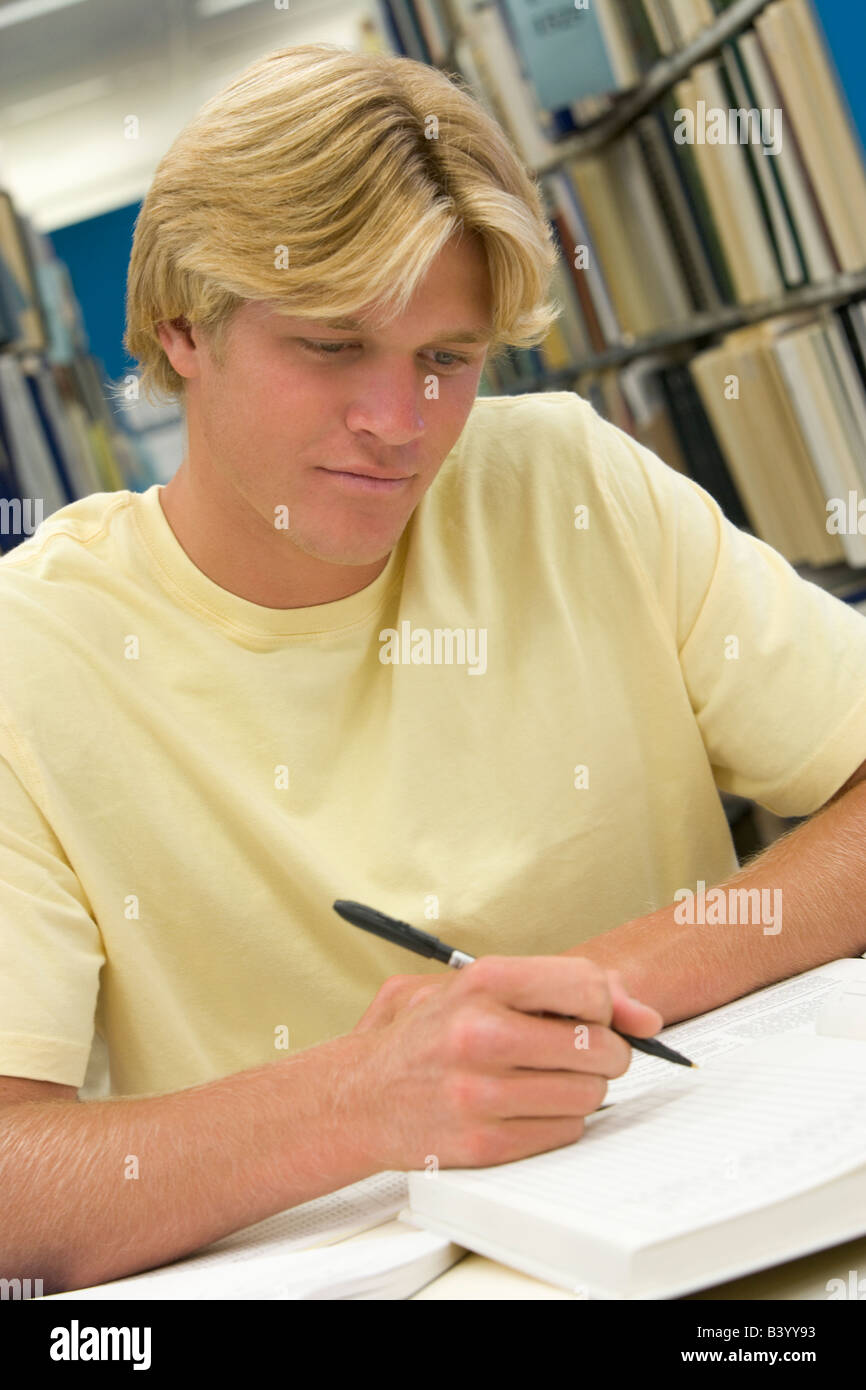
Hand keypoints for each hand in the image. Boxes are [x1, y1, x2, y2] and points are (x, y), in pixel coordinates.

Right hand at [350, 954, 662, 1171]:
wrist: (358, 1097)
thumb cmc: (423, 1036)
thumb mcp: (476, 986)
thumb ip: (561, 986)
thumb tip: (642, 1016)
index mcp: (482, 982)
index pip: (589, 985)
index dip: (606, 1005)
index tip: (598, 1017)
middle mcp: (481, 1034)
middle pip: (599, 1048)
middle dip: (601, 1052)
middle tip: (573, 1052)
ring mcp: (481, 1094)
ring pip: (589, 1095)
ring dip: (579, 1089)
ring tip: (541, 1079)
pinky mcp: (484, 1144)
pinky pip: (564, 1133)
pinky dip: (556, 1122)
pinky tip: (523, 1108)